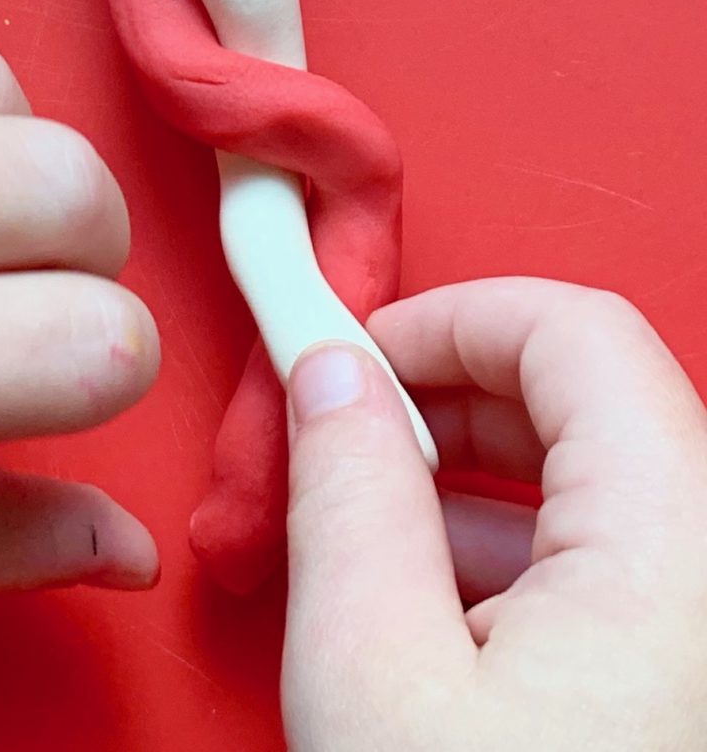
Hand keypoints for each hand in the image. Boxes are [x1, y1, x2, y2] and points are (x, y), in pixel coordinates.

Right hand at [283, 279, 706, 750]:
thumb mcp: (370, 668)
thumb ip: (347, 494)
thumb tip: (332, 380)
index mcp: (675, 544)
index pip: (576, 330)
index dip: (442, 320)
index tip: (347, 353)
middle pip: (594, 402)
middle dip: (449, 403)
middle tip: (341, 441)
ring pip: (609, 491)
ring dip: (480, 487)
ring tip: (372, 546)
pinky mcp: (698, 683)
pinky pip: (631, 569)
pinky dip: (532, 561)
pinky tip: (443, 620)